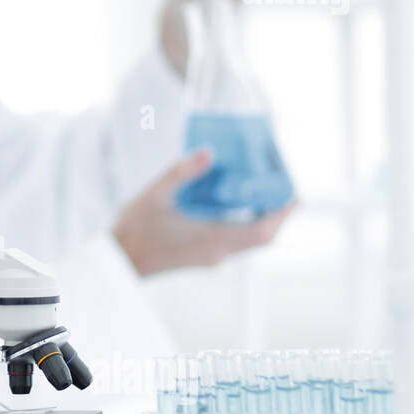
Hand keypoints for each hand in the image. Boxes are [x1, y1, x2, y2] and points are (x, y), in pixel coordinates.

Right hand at [111, 149, 294, 275]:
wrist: (119, 261)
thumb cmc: (134, 231)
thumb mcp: (154, 195)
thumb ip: (180, 173)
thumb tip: (207, 151)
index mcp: (212, 239)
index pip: (262, 231)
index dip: (282, 214)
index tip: (293, 195)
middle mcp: (217, 252)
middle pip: (262, 238)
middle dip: (277, 215)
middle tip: (283, 189)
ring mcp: (211, 257)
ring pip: (250, 240)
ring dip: (262, 219)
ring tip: (262, 192)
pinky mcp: (204, 256)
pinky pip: (236, 241)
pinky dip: (245, 223)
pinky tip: (234, 205)